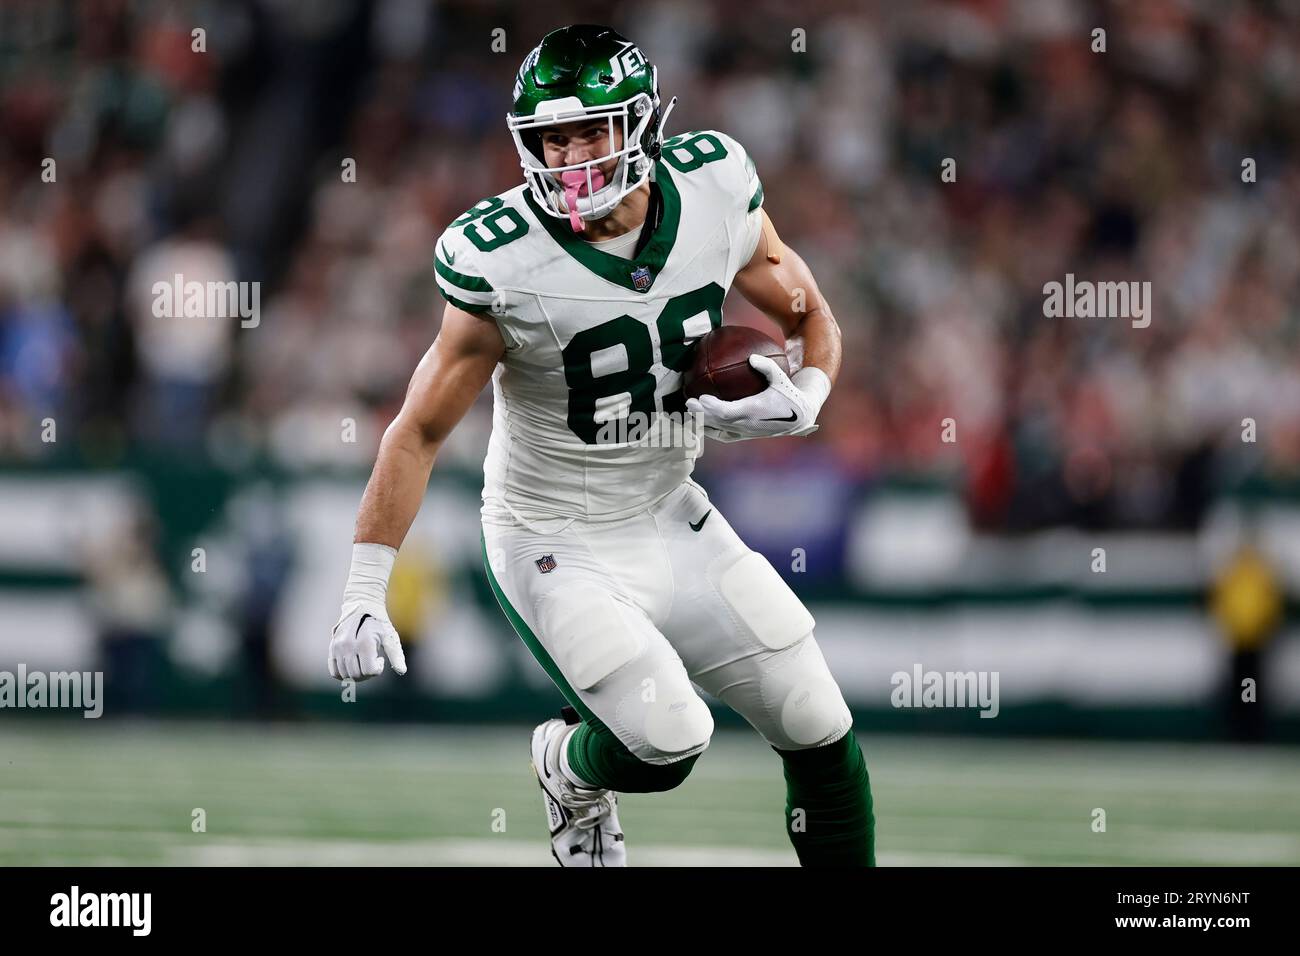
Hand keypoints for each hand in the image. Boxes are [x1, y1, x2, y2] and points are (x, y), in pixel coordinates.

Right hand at [328, 601, 406, 681]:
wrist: (362, 606)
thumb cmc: (379, 623)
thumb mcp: (390, 637)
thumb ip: (396, 655)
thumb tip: (402, 671)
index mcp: (365, 643)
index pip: (370, 671)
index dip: (378, 669)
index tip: (380, 659)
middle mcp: (349, 646)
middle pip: (358, 675)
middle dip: (368, 674)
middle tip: (372, 662)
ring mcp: (338, 647)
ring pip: (346, 675)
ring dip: (357, 674)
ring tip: (363, 661)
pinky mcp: (332, 648)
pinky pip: (334, 672)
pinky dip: (343, 674)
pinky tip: (352, 666)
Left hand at [686, 355, 827, 441]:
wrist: (798, 417)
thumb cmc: (788, 393)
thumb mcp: (781, 378)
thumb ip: (767, 367)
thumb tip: (752, 357)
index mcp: (754, 411)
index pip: (728, 412)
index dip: (713, 408)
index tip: (701, 398)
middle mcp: (747, 424)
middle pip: (719, 421)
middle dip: (702, 413)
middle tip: (688, 403)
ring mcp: (745, 432)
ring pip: (719, 430)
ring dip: (703, 422)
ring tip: (689, 412)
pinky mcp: (745, 435)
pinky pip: (724, 435)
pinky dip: (711, 430)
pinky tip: (701, 423)